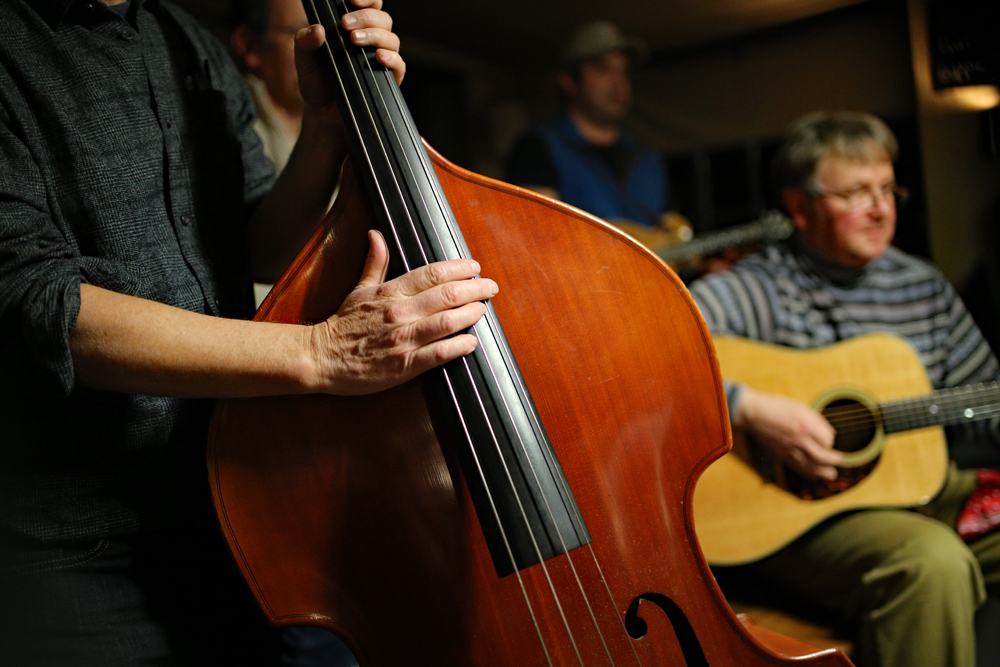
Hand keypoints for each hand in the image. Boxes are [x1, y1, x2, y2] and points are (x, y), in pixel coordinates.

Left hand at [294, 0, 404, 122]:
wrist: (323, 116)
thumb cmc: (317, 84)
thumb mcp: (304, 61)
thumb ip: (304, 42)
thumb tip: (317, 29)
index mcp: (354, 29)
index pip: (369, 6)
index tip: (352, 0)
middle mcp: (371, 42)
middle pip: (383, 18)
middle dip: (366, 17)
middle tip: (345, 24)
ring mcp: (381, 60)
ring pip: (392, 38)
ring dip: (375, 35)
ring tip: (354, 41)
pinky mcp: (388, 80)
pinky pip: (400, 64)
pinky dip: (391, 58)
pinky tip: (378, 57)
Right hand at [308, 231, 497, 394]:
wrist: (321, 358)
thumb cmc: (342, 325)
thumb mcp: (359, 289)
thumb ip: (375, 263)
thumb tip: (375, 235)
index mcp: (391, 292)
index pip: (432, 273)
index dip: (459, 268)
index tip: (474, 267)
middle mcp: (400, 313)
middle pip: (447, 294)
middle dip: (475, 288)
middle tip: (490, 287)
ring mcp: (403, 339)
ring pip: (447, 322)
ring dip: (471, 314)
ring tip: (482, 310)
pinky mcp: (405, 365)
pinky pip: (440, 354)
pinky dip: (459, 346)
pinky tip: (471, 342)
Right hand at [735, 386, 842, 479]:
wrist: (754, 414)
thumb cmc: (777, 407)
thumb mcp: (800, 407)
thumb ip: (816, 421)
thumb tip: (829, 433)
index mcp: (805, 425)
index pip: (828, 440)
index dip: (830, 439)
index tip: (827, 436)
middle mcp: (799, 440)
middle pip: (823, 457)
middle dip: (834, 459)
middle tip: (839, 458)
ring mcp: (789, 450)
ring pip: (811, 467)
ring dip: (824, 472)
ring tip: (831, 474)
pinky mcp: (781, 455)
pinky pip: (798, 468)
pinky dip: (809, 473)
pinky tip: (815, 474)